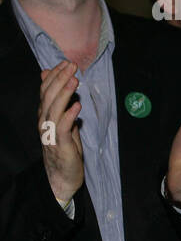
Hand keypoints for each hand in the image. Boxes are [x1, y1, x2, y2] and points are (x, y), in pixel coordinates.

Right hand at [39, 61, 83, 203]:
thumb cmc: (65, 149)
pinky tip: (76, 106)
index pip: (46, 91)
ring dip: (65, 93)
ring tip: (74, 80)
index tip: (65, 63)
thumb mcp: (65, 123)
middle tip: (71, 66)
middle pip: (49, 97)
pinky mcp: (61, 145)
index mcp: (45, 116)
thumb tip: (64, 87)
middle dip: (60, 79)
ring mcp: (51, 133)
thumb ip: (63, 105)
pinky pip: (63, 128)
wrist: (62, 176)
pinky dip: (69, 116)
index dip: (55, 76)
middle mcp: (44, 122)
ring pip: (55, 109)